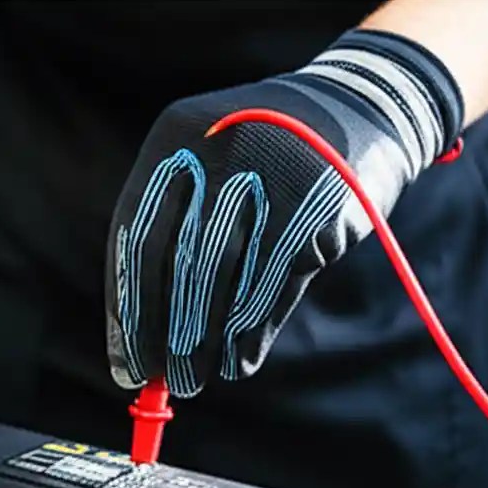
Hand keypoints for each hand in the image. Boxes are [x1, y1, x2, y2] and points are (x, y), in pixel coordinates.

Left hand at [105, 30, 461, 396]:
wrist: (362, 106)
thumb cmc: (264, 154)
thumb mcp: (207, 160)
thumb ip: (171, 231)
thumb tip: (133, 337)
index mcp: (177, 135)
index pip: (135, 234)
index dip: (127, 306)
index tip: (125, 359)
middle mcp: (223, 151)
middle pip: (177, 264)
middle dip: (164, 335)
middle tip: (160, 381)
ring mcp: (276, 179)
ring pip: (225, 282)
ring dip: (205, 346)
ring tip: (194, 379)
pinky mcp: (321, 210)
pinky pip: (274, 288)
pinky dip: (251, 336)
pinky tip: (237, 363)